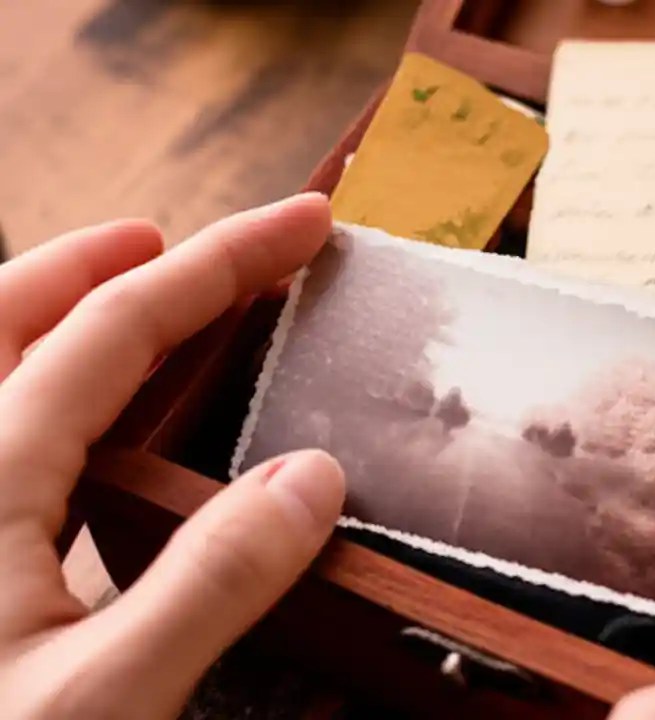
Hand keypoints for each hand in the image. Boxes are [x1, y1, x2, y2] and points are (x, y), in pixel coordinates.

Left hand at [0, 194, 344, 718]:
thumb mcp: (104, 700)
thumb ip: (212, 582)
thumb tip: (314, 477)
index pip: (116, 329)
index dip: (220, 263)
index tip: (304, 224)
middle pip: (16, 315)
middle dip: (113, 260)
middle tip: (194, 240)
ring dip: (64, 314)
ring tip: (130, 295)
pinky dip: (42, 401)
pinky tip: (79, 445)